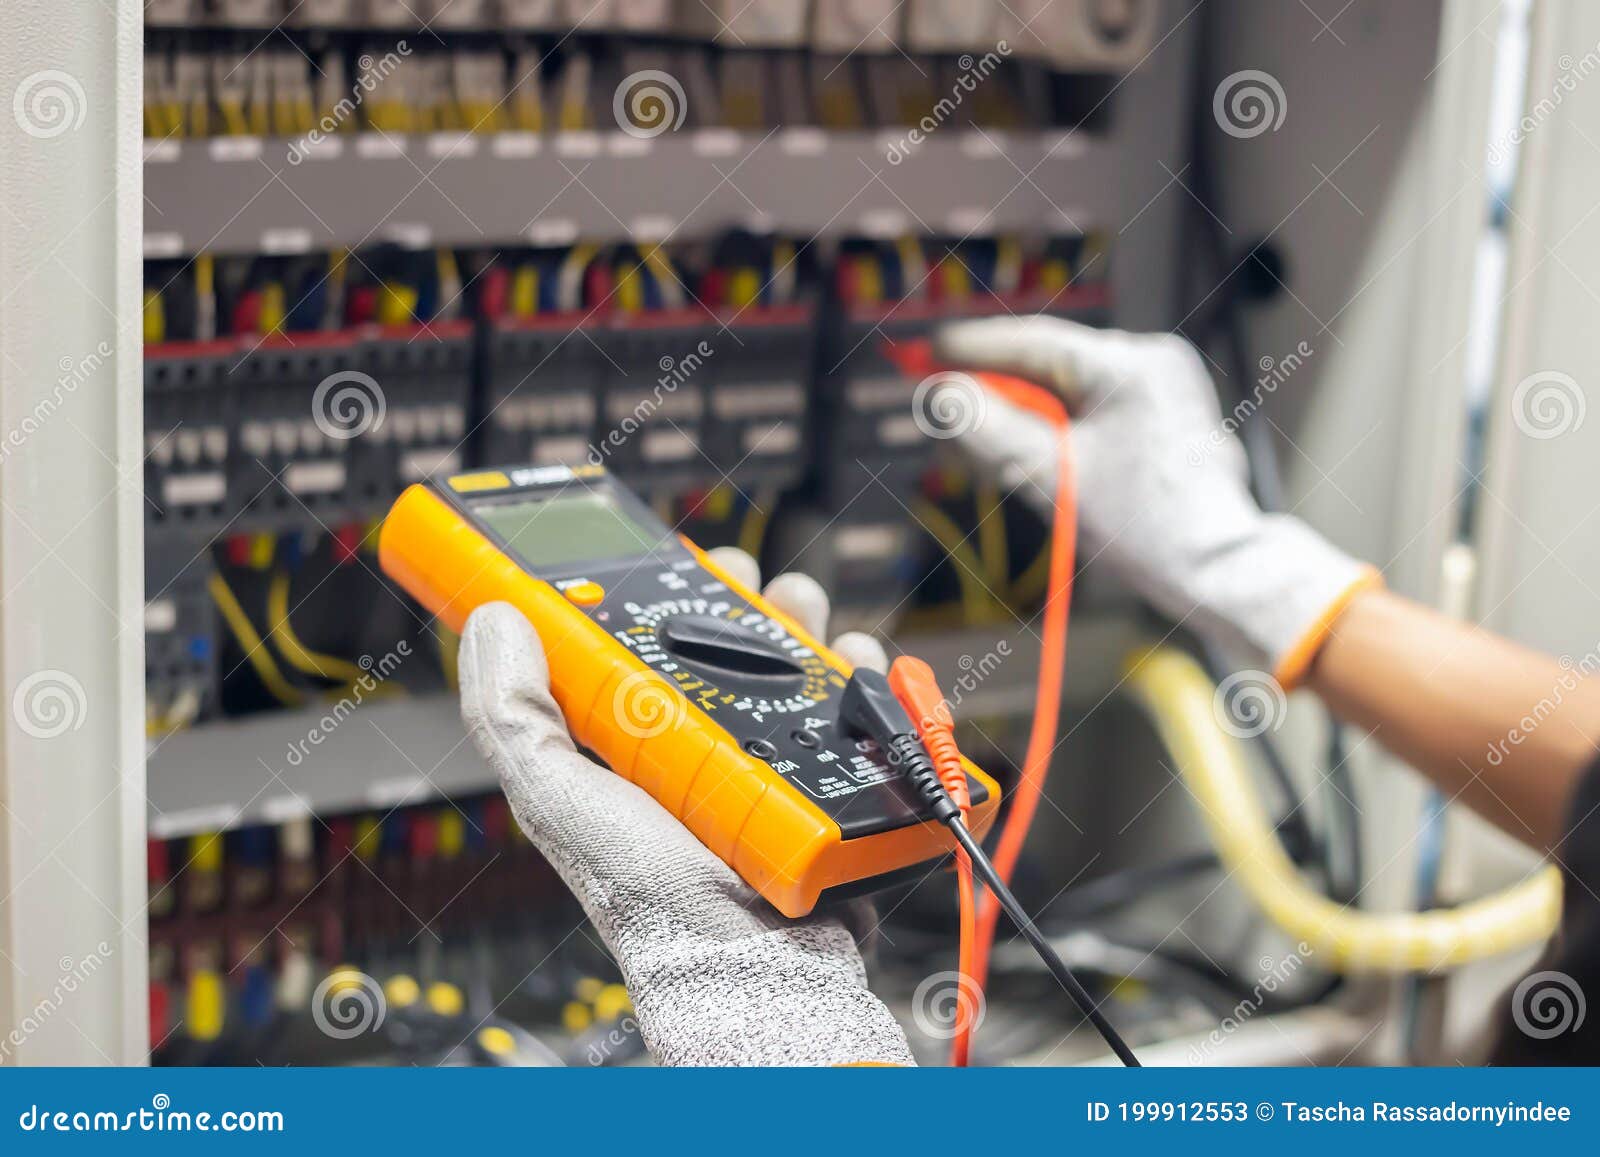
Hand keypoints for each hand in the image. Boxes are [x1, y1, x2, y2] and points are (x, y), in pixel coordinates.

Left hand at [457, 548, 913, 1066]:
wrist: (751, 966)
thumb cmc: (652, 898)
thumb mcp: (557, 799)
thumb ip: (511, 715)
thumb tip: (492, 619)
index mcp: (635, 743)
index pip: (640, 642)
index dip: (650, 590)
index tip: (663, 552)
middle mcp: (704, 748)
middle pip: (724, 641)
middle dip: (738, 593)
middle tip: (740, 573)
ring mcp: (772, 765)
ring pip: (793, 662)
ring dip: (803, 620)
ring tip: (802, 608)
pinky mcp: (830, 782)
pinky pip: (852, 708)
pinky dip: (863, 673)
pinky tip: (856, 661)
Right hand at [933, 315, 1377, 683]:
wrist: (1217, 569)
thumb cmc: (1146, 529)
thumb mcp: (1052, 478)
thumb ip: (990, 431)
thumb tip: (939, 395)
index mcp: (1131, 366)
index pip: (1035, 341)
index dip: (974, 348)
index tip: (927, 352)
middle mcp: (1153, 362)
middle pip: (1050, 365)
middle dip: (997, 393)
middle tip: (946, 412)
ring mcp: (1165, 386)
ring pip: (1071, 389)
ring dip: (1026, 416)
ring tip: (983, 448)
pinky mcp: (1166, 414)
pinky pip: (1096, 407)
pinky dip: (1059, 428)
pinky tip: (1031, 456)